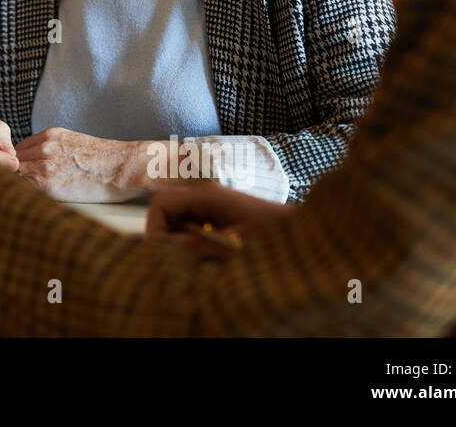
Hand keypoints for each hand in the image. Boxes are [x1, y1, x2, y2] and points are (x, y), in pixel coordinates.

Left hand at [13, 128, 140, 201]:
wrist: (121, 169)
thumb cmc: (104, 160)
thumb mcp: (74, 143)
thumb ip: (53, 149)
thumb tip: (39, 162)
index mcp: (50, 135)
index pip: (20, 149)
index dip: (18, 162)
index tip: (20, 172)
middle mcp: (43, 148)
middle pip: (13, 161)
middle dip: (13, 173)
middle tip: (14, 186)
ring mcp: (43, 166)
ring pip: (16, 175)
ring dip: (16, 184)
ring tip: (21, 195)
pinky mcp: (47, 185)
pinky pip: (25, 189)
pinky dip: (24, 194)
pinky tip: (31, 200)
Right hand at [144, 181, 290, 258]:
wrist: (300, 232)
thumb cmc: (272, 235)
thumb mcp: (232, 245)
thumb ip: (197, 246)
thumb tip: (165, 249)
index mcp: (207, 195)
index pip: (161, 202)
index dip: (154, 227)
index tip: (163, 252)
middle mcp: (204, 195)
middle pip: (166, 212)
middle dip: (167, 237)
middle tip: (181, 261)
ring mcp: (209, 204)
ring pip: (176, 221)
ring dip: (180, 242)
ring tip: (199, 260)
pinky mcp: (215, 215)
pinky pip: (190, 227)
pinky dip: (192, 244)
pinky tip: (209, 256)